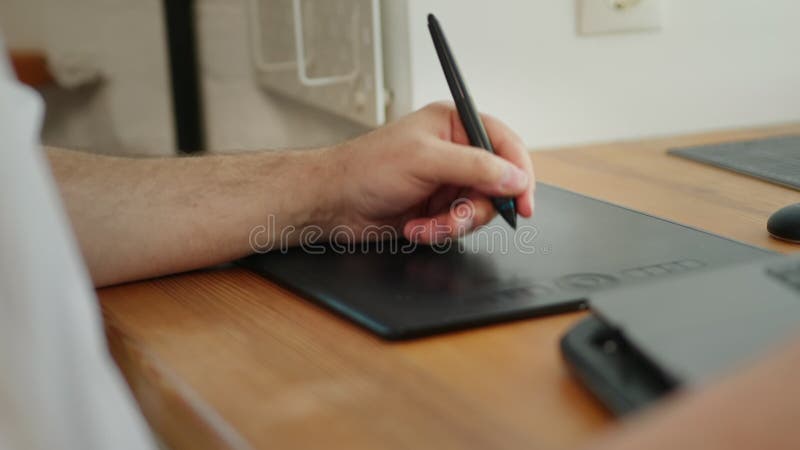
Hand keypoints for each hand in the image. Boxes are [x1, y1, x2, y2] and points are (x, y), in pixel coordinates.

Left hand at [324, 102, 534, 243]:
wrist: (333, 203)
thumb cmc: (366, 168)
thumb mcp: (426, 160)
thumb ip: (476, 167)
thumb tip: (515, 177)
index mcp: (454, 125)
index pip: (505, 144)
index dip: (520, 174)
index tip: (523, 202)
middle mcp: (455, 152)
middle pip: (497, 185)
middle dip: (476, 207)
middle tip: (457, 216)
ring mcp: (447, 182)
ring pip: (479, 210)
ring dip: (453, 223)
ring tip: (426, 223)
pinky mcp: (437, 209)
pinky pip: (458, 226)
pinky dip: (439, 231)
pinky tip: (416, 227)